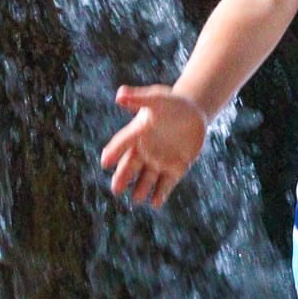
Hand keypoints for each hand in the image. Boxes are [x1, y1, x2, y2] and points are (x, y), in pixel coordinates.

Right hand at [99, 85, 207, 208]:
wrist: (192, 113)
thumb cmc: (171, 103)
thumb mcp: (157, 98)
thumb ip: (139, 98)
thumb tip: (119, 95)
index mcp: (137, 133)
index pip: (122, 143)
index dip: (113, 152)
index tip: (104, 162)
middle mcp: (144, 150)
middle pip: (130, 166)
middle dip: (123, 178)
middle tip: (116, 189)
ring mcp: (159, 161)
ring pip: (146, 179)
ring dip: (141, 189)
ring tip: (137, 198)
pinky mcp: (175, 169)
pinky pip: (166, 184)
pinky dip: (160, 194)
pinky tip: (156, 203)